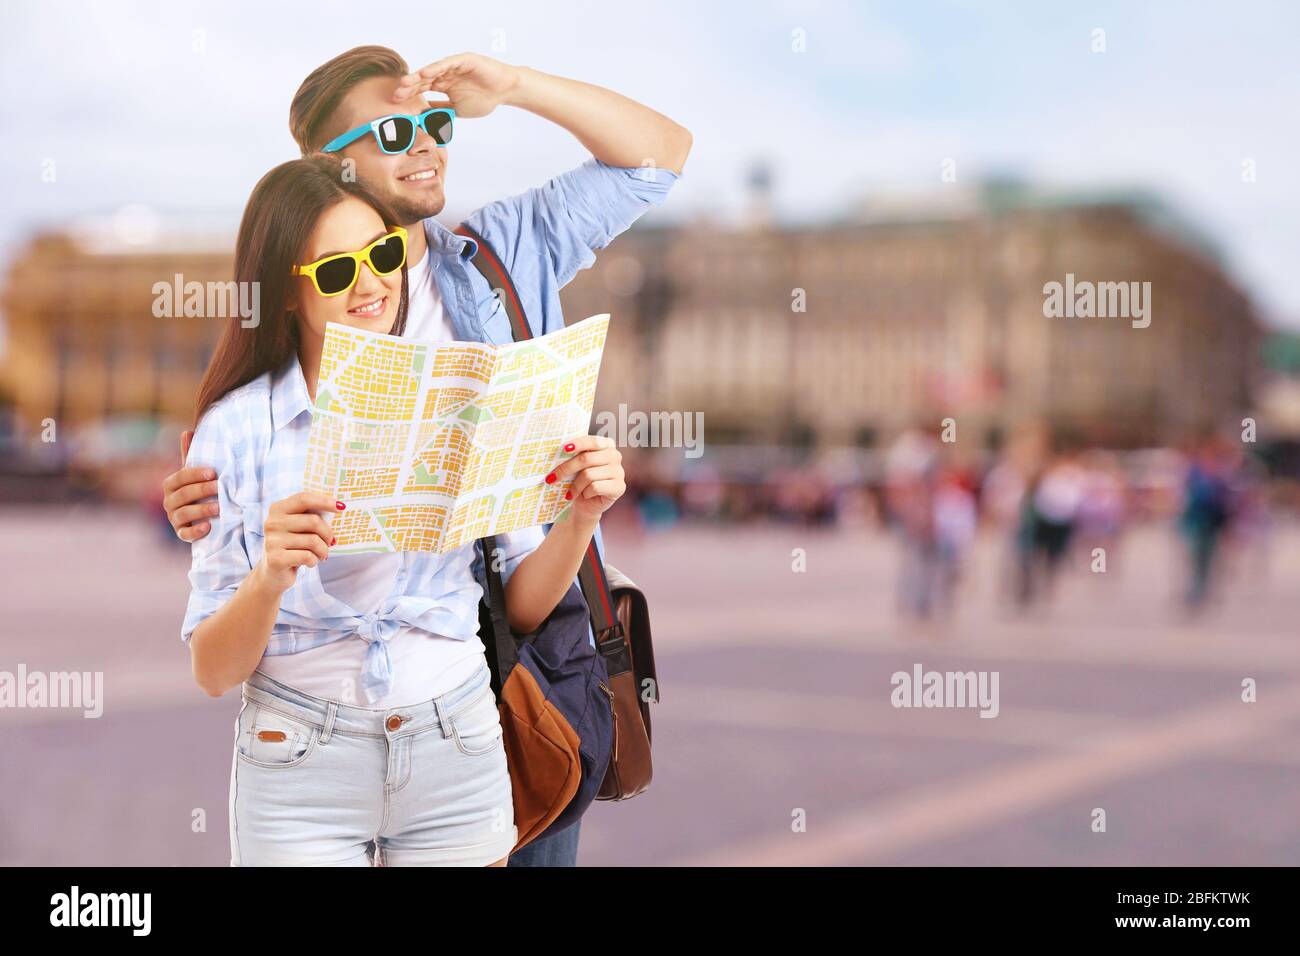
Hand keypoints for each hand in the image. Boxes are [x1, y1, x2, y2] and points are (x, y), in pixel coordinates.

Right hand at [164, 430, 217, 542]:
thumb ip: (190, 455)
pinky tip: (208, 527)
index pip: (180, 477)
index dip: (195, 474)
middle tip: (220, 487)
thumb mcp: (195, 473)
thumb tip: (187, 430)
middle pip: (182, 495)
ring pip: (183, 514)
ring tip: (219, 507)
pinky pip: (185, 534)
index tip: (213, 472)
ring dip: (201, 510)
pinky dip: (195, 531)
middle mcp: (169, 501)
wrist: (203, 514)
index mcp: (171, 484)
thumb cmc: (199, 488)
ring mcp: (174, 518)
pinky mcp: (182, 533)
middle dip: (201, 490)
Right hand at [257, 492, 339, 592]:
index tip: (341, 507)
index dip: (324, 501)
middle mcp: (272, 523)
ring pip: (313, 541)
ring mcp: (272, 541)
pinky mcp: (276, 559)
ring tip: (321, 554)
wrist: (273, 574)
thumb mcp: (299, 528)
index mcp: (277, 509)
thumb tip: (339, 507)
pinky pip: (308, 556)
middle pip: (313, 521)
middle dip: (328, 534)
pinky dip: (315, 561)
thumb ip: (312, 517)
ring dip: (323, 550)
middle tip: (330, 542)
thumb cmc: (293, 547)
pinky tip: (310, 562)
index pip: (303, 499)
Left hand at [391, 53, 521, 117]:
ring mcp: (453, 67)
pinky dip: (436, 68)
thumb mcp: (457, 109)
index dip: (409, 95)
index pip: (422, 89)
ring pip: (431, 71)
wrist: (504, 90)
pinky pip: (447, 64)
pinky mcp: (463, 61)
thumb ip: (440, 110)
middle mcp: (445, 75)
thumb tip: (423, 116)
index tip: (397, 104)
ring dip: (418, 77)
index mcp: (443, 86)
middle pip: (423, 80)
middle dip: (409, 87)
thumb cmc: (484, 99)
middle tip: (396, 95)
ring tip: (405, 83)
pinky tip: (425, 73)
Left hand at [547, 435, 624, 525]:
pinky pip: (595, 487)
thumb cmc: (579, 481)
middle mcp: (615, 456)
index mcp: (606, 444)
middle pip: (586, 459)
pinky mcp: (619, 487)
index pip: (592, 441)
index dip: (578, 444)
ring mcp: (619, 472)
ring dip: (575, 486)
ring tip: (569, 493)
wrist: (587, 506)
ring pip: (589, 475)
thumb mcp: (576, 466)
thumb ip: (573, 455)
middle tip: (551, 478)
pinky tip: (584, 496)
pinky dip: (585, 493)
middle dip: (566, 469)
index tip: (563, 449)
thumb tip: (556, 452)